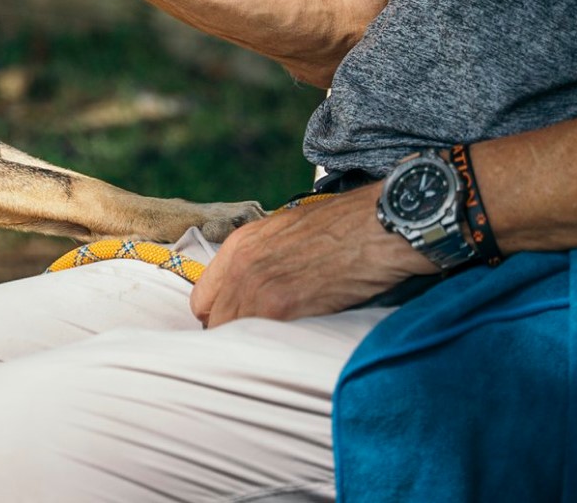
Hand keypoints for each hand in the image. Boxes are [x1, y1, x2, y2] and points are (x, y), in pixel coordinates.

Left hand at [189, 187, 430, 326]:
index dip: (218, 316)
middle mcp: (240, 267)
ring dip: (252, 346)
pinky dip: (271, 351)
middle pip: (216, 323)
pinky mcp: (281, 308)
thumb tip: (255, 285)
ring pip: (235, 337)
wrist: (375, 226)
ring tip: (274, 350)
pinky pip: (261, 343)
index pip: (202, 299)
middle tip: (257, 343)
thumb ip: (260, 258)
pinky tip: (289, 348)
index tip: (234, 324)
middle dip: (233, 335)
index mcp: (238, 246)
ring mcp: (257, 289)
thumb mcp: (285, 231)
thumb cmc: (342, 226)